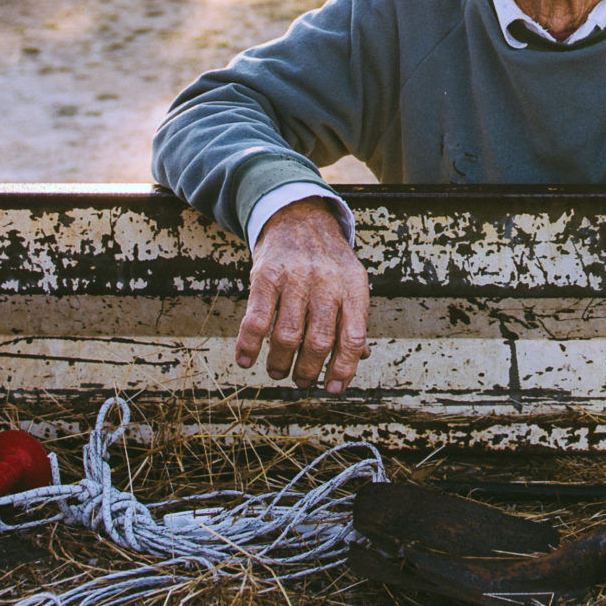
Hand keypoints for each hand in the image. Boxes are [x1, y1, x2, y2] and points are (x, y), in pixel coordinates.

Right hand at [236, 197, 370, 391]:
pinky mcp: (266, 275)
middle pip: (318, 341)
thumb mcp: (350, 281)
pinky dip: (248, 345)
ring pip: (287, 335)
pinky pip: (256, 320)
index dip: (343, 370)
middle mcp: (326, 283)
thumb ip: (354, 318)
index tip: (333, 389)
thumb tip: (359, 358)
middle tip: (302, 381)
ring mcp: (295, 278)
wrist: (297, 215)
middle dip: (309, 371)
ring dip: (280, 363)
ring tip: (278, 371)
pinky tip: (246, 360)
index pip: (353, 338)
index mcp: (353, 287)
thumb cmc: (327, 259)